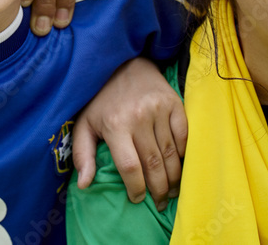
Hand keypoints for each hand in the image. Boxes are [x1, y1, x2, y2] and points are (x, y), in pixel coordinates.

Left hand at [71, 58, 185, 210]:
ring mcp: (159, 109)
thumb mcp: (84, 123)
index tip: (137, 199)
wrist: (124, 63)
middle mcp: (138, 117)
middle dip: (159, 190)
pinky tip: (180, 167)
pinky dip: (184, 156)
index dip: (136, 188)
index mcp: (115, 124)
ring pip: (171, 154)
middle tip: (160, 203)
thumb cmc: (101, 99)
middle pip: (154, 165)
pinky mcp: (175, 103)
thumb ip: (82, 154)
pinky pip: (184, 137)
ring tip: (172, 192)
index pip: (130, 166)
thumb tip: (84, 185)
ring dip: (174, 178)